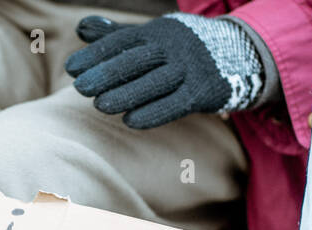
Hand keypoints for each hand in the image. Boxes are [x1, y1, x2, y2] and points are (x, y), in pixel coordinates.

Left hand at [65, 14, 265, 129]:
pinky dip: (153, 113)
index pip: (123, 41)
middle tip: (79, 88)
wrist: (239, 55)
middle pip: (137, 59)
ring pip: (155, 82)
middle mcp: (175, 46)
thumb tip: (82, 28)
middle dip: (107, 73)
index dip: (97, 54)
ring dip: (127, 94)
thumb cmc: (181, 49)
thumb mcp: (152, 37)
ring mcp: (191, 68)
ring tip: (99, 105)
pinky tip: (130, 120)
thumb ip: (117, 35)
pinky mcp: (205, 91)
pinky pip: (176, 103)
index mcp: (158, 31)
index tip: (72, 68)